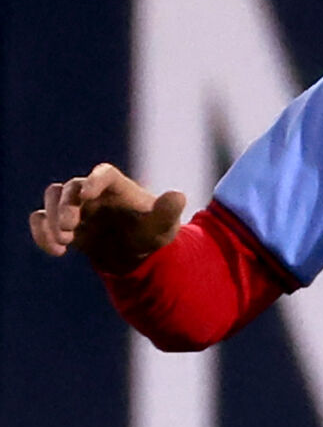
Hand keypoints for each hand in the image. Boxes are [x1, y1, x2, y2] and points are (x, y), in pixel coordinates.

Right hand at [30, 163, 185, 273]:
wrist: (136, 253)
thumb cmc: (152, 232)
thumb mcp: (164, 227)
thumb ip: (168, 212)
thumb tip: (178, 197)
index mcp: (118, 186)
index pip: (104, 173)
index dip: (94, 180)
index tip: (87, 194)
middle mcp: (93, 192)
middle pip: (71, 187)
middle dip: (65, 205)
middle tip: (70, 227)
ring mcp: (76, 206)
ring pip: (53, 198)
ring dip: (50, 217)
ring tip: (63, 241)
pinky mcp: (62, 223)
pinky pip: (41, 219)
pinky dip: (40, 231)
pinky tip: (56, 251)